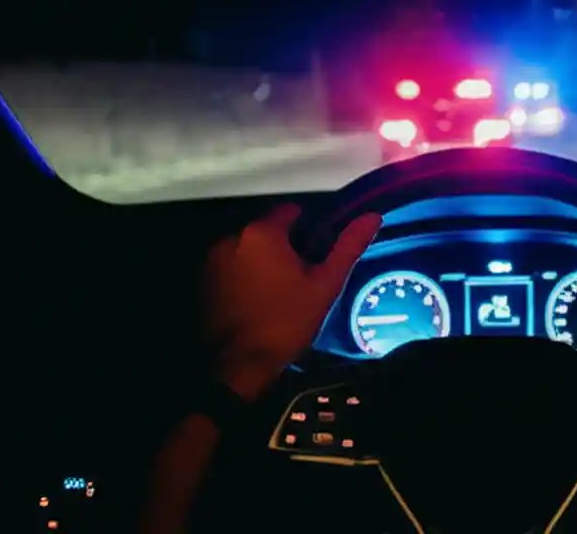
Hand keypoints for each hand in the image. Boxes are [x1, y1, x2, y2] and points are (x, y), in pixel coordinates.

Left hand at [204, 204, 381, 400]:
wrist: (238, 365)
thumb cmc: (286, 322)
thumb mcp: (325, 285)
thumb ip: (348, 247)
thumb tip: (372, 216)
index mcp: (263, 233)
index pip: (290, 212)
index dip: (309, 230)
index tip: (317, 256)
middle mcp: (233, 238)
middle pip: (268, 232)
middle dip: (285, 248)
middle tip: (301, 279)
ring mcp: (213, 260)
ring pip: (249, 251)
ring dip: (263, 263)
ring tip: (280, 294)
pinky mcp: (203, 282)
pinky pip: (232, 268)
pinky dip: (245, 277)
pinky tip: (258, 303)